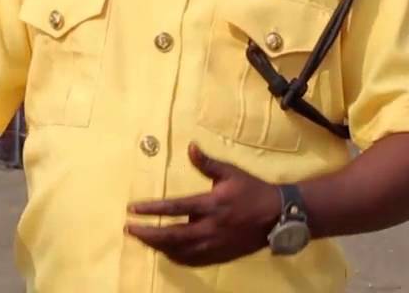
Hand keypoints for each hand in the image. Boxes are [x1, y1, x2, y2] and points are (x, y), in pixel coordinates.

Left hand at [125, 143, 281, 266]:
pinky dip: (175, 257)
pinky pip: (192, 261)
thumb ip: (207, 163)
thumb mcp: (231, 173)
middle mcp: (210, 228)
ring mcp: (215, 245)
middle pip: (172, 235)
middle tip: (129, 230)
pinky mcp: (220, 255)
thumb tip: (190, 147)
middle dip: (148, 234)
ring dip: (158, 246)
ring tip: (142, 239)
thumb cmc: (252, 191)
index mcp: (210, 205)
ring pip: (180, 251)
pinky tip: (165, 252)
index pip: (174, 208)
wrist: (278, 216)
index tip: (132, 210)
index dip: (151, 210)